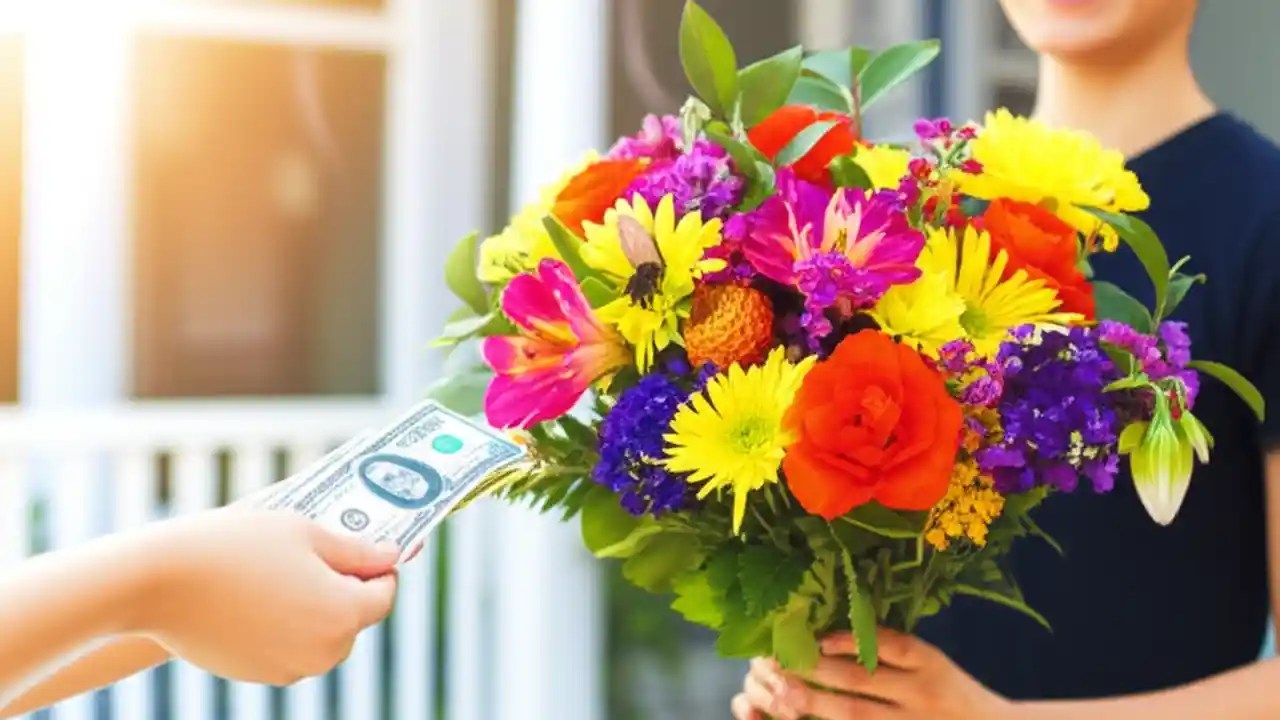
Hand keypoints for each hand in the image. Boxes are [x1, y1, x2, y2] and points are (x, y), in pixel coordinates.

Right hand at [130, 508, 398, 685]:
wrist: (159, 582)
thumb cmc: (236, 547)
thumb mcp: (306, 533)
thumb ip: (356, 551)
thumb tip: (391, 557)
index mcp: (343, 613)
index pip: (384, 594)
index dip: (380, 568)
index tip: (366, 548)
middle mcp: (323, 651)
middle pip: (355, 619)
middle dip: (347, 589)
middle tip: (319, 555)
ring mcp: (288, 668)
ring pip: (323, 637)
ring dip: (316, 609)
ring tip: (285, 572)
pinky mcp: (258, 674)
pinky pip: (290, 649)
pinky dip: (287, 626)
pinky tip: (260, 596)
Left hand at [731, 629, 1011, 719]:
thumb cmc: (952, 692)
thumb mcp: (932, 661)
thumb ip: (891, 648)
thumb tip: (831, 628)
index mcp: (928, 661)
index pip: (885, 644)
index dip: (847, 640)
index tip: (812, 636)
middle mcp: (920, 693)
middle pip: (859, 681)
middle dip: (814, 670)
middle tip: (776, 660)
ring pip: (853, 715)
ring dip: (813, 702)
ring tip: (779, 691)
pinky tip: (802, 718)